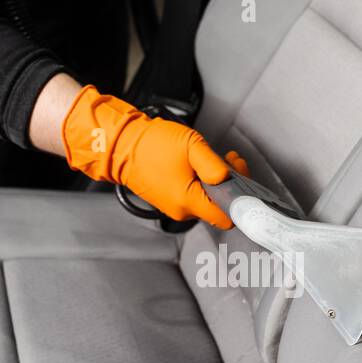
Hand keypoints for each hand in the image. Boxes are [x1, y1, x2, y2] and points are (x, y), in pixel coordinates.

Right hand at [61, 85, 249, 228]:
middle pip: (219, 208)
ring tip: (214, 159)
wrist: (121, 146)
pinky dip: (203, 183)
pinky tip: (200, 165)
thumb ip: (213, 165)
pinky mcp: (170, 200)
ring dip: (217, 182)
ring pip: (208, 201)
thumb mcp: (190, 146)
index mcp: (189, 201)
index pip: (227, 217)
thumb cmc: (151, 145)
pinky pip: (194, 197)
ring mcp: (175, 207)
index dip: (240, 198)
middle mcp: (182, 211)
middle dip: (231, 184)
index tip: (241, 175)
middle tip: (230, 159)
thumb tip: (229, 179)